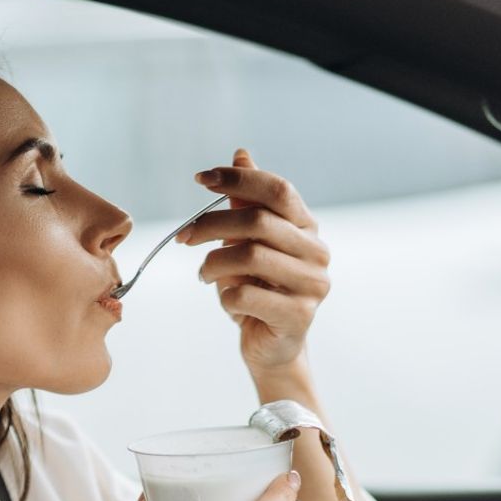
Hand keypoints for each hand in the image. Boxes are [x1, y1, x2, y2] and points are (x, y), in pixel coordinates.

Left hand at [179, 147, 330, 373]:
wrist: (271, 346)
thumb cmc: (259, 289)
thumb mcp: (249, 242)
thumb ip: (247, 203)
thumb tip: (241, 154)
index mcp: (307, 227)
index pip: (277, 189)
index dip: (238, 180)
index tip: (201, 178)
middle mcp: (317, 251)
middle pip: (258, 221)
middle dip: (211, 225)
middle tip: (183, 237)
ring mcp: (312, 284)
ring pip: (249, 257)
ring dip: (214, 264)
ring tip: (203, 275)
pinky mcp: (298, 315)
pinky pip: (245, 295)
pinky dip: (225, 297)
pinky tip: (227, 302)